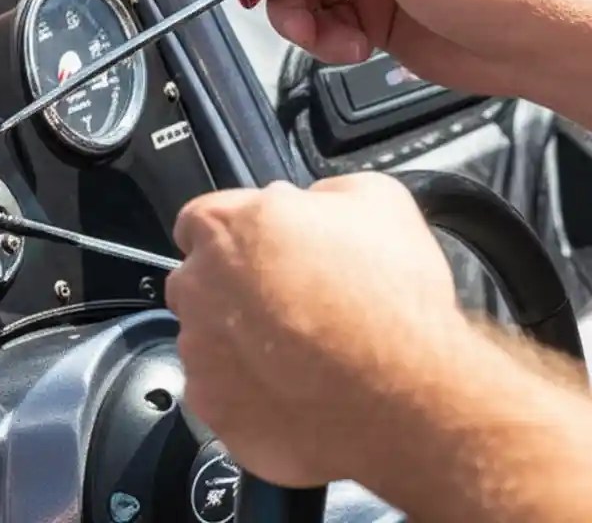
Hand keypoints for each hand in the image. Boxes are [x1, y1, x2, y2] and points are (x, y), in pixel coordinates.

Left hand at [166, 173, 470, 486]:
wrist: (402, 398)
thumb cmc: (390, 297)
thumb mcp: (378, 201)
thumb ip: (322, 193)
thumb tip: (306, 203)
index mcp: (225, 228)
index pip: (202, 220)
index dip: (240, 234)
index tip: (270, 251)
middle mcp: (195, 286)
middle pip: (200, 280)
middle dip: (234, 288)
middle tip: (291, 304)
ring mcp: (197, 351)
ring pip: (207, 338)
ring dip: (239, 341)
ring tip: (299, 355)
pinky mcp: (208, 404)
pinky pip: (219, 390)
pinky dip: (246, 391)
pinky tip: (293, 392)